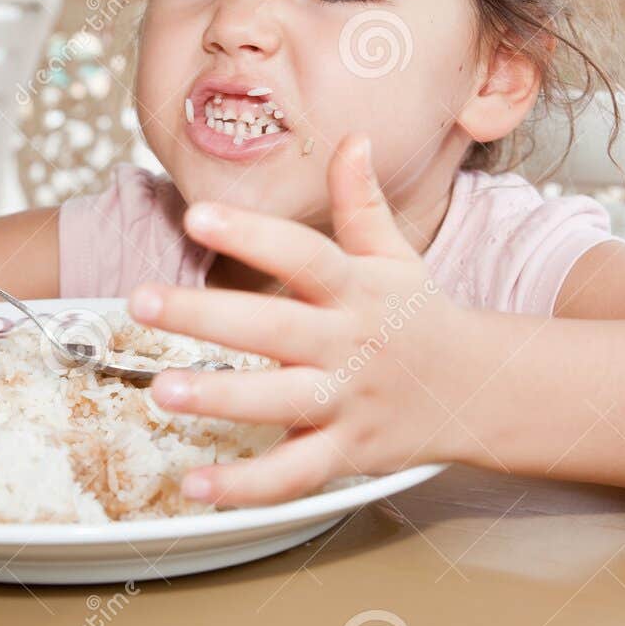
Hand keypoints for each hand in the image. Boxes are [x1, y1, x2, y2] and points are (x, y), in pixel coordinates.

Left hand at [129, 133, 476, 505]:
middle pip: (275, 327)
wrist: (482, 391)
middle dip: (205, 314)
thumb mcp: (396, 256)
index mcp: (356, 288)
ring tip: (159, 392)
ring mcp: (349, 400)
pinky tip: (194, 487)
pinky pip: (295, 475)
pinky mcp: (348, 452)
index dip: (251, 234)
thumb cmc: (420, 317)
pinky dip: (246, 488)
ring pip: (281, 402)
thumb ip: (363, 202)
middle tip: (142, 301)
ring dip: (220, 399)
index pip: (302, 253)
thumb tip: (352, 138)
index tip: (197, 216)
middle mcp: (349, 343)